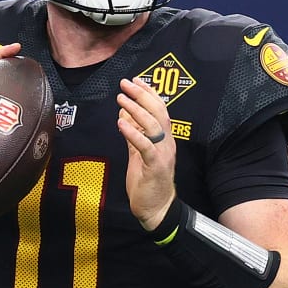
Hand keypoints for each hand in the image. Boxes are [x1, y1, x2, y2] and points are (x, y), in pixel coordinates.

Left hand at [117, 77, 174, 229]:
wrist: (156, 208)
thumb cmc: (147, 181)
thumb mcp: (138, 154)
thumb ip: (133, 134)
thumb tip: (124, 113)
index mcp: (164, 139)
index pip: (160, 109)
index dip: (149, 93)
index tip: (136, 80)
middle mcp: (167, 143)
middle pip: (158, 112)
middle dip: (141, 95)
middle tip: (126, 84)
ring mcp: (162, 154)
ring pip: (153, 125)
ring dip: (135, 110)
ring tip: (121, 99)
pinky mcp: (155, 166)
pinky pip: (145, 146)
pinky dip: (133, 133)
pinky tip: (121, 123)